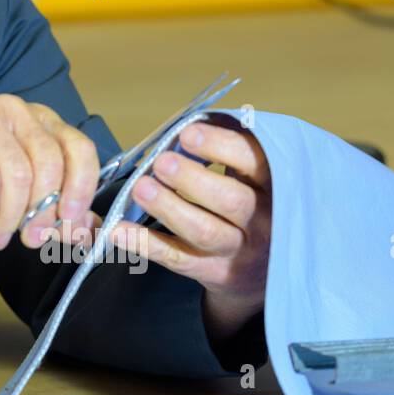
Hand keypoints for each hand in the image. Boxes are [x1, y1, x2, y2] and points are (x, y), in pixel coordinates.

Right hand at [0, 95, 99, 251]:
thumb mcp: (10, 193)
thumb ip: (50, 207)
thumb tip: (88, 231)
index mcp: (36, 119)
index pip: (79, 149)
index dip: (81, 190)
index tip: (70, 225)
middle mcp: (15, 111)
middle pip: (52, 165)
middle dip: (45, 212)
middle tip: (30, 240)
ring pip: (20, 177)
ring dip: (11, 219)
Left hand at [72, 119, 271, 339]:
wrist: (265, 271)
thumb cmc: (252, 206)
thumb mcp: (255, 177)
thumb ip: (230, 150)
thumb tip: (190, 122)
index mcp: (275, 186)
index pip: (255, 163)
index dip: (221, 147)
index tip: (188, 134)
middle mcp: (261, 220)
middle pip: (231, 200)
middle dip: (191, 179)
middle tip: (161, 163)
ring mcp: (238, 250)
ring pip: (203, 231)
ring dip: (168, 208)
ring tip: (140, 188)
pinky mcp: (213, 272)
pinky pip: (177, 258)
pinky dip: (145, 244)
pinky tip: (119, 230)